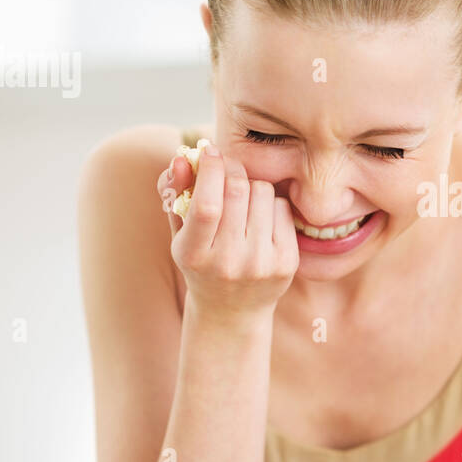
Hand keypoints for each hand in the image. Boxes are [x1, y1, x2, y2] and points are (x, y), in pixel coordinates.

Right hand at [157, 143, 299, 318]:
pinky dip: (270, 203)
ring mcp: (261, 264)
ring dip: (251, 185)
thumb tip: (181, 158)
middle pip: (237, 192)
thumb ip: (175, 194)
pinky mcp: (286, 263)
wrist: (231, 311)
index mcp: (194, 256)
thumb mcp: (180, 234)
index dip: (209, 171)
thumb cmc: (201, 262)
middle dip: (231, 169)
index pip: (207, 205)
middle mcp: (229, 263)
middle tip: (226, 165)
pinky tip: (259, 218)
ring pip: (263, 193)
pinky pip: (282, 208)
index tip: (209, 151)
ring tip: (241, 201)